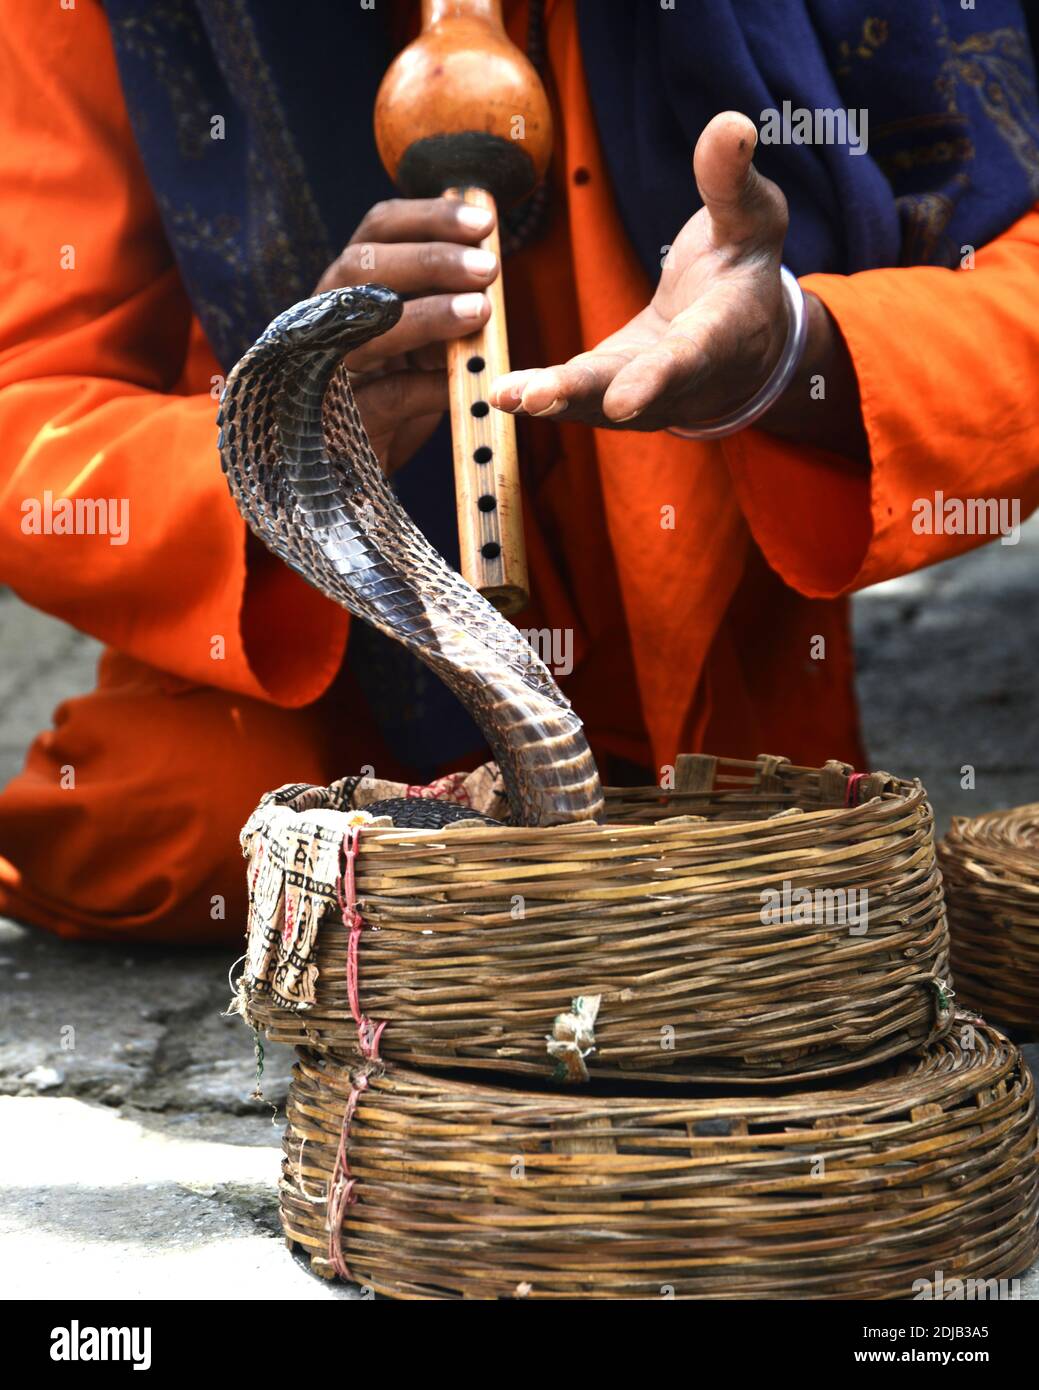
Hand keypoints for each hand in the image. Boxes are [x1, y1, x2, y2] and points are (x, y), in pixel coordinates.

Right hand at [314, 197, 499, 471]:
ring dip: (428, 315)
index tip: (482, 219)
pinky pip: (390, 396)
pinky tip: (469, 382)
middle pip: (363, 267)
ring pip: (365, 328)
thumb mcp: (421, 341)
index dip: (429, 217)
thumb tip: (489, 251)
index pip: (378, 229)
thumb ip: (442, 300)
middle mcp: (326, 318)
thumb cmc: (393, 394)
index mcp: (349, 286)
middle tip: (488, 268)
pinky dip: (433, 386)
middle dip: (430, 259)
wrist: (353, 475)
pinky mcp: (345, 421)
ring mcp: (327, 368)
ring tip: (480, 311)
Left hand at [488, 112, 789, 431]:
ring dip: (551, 399)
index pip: (688, 358)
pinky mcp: (610, 393)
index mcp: (720, 335)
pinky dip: (537, 397)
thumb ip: (731, 181)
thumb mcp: (751, 218)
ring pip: (594, 399)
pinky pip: (574, 397)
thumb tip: (730, 125)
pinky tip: (500, 393)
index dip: (656, 379)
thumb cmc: (744, 267)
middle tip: (539, 398)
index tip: (622, 400)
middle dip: (583, 392)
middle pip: (628, 387)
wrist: (744, 338)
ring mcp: (644, 397)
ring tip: (505, 395)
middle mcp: (680, 379)